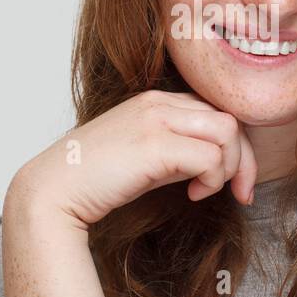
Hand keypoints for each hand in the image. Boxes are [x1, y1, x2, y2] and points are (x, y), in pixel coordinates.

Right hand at [8, 89, 258, 227]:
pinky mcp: (154, 145)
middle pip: (229, 118)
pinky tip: (193, 196)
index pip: (216, 111)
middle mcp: (158, 102)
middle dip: (245, 159)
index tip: (234, 181)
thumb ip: (175, 149)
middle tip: (241, 193)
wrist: (52, 192)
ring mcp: (155, 120)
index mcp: (155, 101)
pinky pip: (211, 157)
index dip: (235, 146)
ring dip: (230, 168)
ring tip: (207, 191)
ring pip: (228, 132)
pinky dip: (212, 180)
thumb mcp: (143, 157)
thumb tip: (212, 164)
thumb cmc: (94, 181)